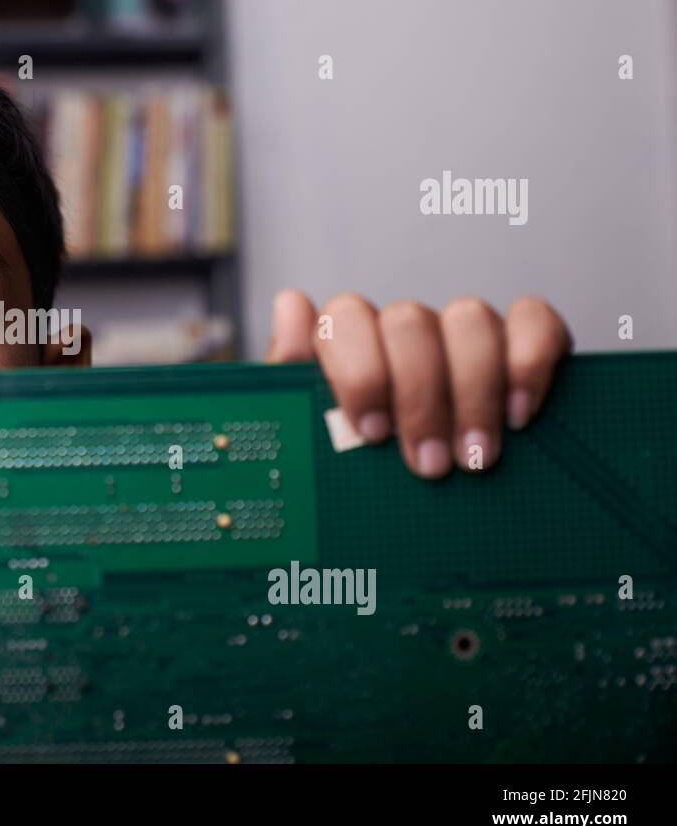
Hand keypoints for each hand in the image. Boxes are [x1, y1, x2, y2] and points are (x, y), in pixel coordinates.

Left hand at [265, 291, 571, 478]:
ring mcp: (463, 333)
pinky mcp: (525, 343)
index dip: (360, 371)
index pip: (345, 317)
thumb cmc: (358, 474)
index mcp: (347, 346)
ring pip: (469, 318)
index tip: (372, 434)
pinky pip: (535, 321)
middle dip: (420, 396)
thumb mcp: (313, 441)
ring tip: (474, 458)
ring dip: (474, 391)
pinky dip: (529, 363)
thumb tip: (290, 304)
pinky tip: (519, 416)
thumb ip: (292, 380)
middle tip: (428, 464)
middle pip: (409, 322)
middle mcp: (404, 331)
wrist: (409, 521)